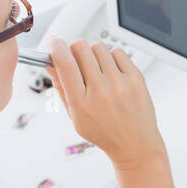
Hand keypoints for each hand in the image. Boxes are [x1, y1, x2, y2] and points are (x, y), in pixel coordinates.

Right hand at [46, 38, 164, 170]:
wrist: (135, 145)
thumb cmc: (105, 133)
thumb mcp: (76, 117)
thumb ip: (62, 89)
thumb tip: (50, 64)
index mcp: (81, 103)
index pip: (64, 63)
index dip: (56, 47)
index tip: (54, 43)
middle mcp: (100, 92)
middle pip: (80, 48)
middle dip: (75, 49)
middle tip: (77, 59)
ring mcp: (120, 84)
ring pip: (98, 47)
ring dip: (94, 54)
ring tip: (98, 70)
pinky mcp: (136, 79)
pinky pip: (117, 52)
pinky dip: (112, 58)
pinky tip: (113, 73)